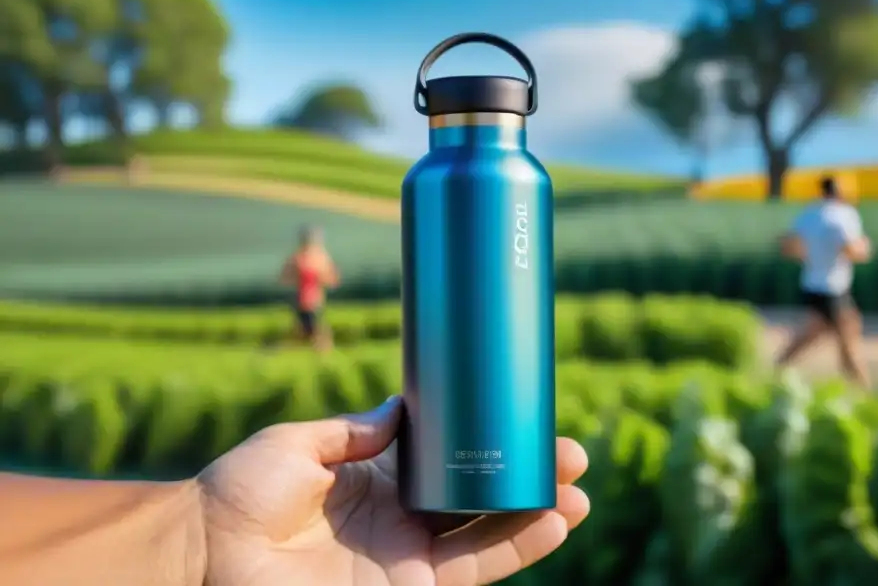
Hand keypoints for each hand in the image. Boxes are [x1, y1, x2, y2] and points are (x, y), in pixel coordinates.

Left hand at [198, 396, 589, 585]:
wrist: (204, 554)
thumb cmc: (239, 494)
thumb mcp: (301, 442)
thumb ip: (357, 429)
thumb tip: (405, 405)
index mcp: (380, 476)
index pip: (450, 457)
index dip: (489, 442)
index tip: (525, 418)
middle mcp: (403, 515)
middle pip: (482, 495)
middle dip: (528, 476)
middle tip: (571, 454)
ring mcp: (410, 554)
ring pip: (490, 532)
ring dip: (536, 511)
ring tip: (579, 489)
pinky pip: (475, 566)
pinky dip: (516, 546)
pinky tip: (552, 521)